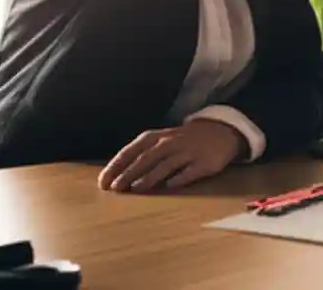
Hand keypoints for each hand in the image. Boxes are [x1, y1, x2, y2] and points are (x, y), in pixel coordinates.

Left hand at [98, 120, 246, 192]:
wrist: (220, 132)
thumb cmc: (182, 141)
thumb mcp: (161, 141)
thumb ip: (143, 155)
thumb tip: (118, 175)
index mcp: (156, 138)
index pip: (131, 151)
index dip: (116, 166)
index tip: (103, 182)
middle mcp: (170, 143)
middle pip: (145, 159)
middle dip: (128, 173)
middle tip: (115, 188)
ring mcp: (188, 152)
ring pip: (165, 165)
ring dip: (149, 177)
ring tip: (136, 189)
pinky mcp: (204, 163)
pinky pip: (189, 172)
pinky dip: (178, 178)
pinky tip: (169, 186)